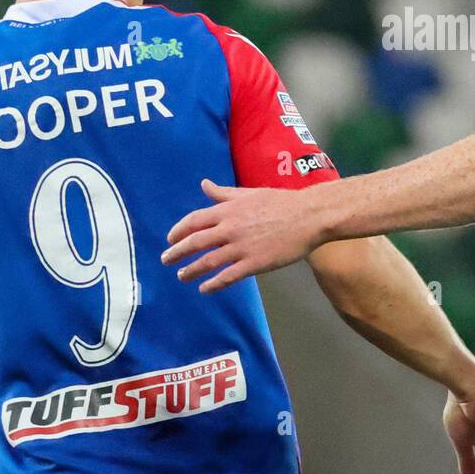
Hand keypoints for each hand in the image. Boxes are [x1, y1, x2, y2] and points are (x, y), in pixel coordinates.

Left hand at [164, 179, 320, 292]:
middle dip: (176, 253)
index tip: (170, 239)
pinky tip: (205, 289)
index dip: (178, 231)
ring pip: (207, 262)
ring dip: (191, 270)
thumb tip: (204, 184)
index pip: (194, 221)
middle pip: (194, 242)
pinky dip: (213, 284)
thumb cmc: (282, 202)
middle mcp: (230, 228)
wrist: (309, 216)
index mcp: (228, 210)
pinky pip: (227, 277)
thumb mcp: (249, 193)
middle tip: (166, 260)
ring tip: (182, 276)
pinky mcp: (254, 263)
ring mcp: (241, 247)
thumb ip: (224, 193)